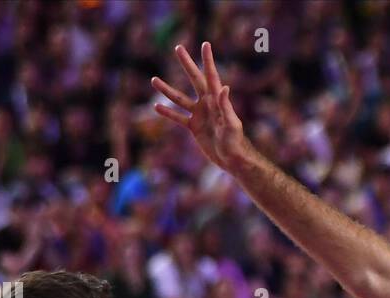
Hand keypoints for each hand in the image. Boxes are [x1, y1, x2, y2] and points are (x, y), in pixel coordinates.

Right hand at [151, 43, 252, 172]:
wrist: (232, 160)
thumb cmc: (236, 142)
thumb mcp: (232, 124)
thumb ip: (226, 106)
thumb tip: (224, 87)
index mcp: (217, 99)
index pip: (211, 75)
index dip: (208, 60)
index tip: (205, 44)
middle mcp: (207, 103)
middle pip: (194, 79)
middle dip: (186, 64)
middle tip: (178, 48)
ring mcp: (199, 114)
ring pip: (180, 98)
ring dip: (167, 90)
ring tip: (153, 79)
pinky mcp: (194, 127)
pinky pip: (178, 117)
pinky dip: (168, 113)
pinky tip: (156, 107)